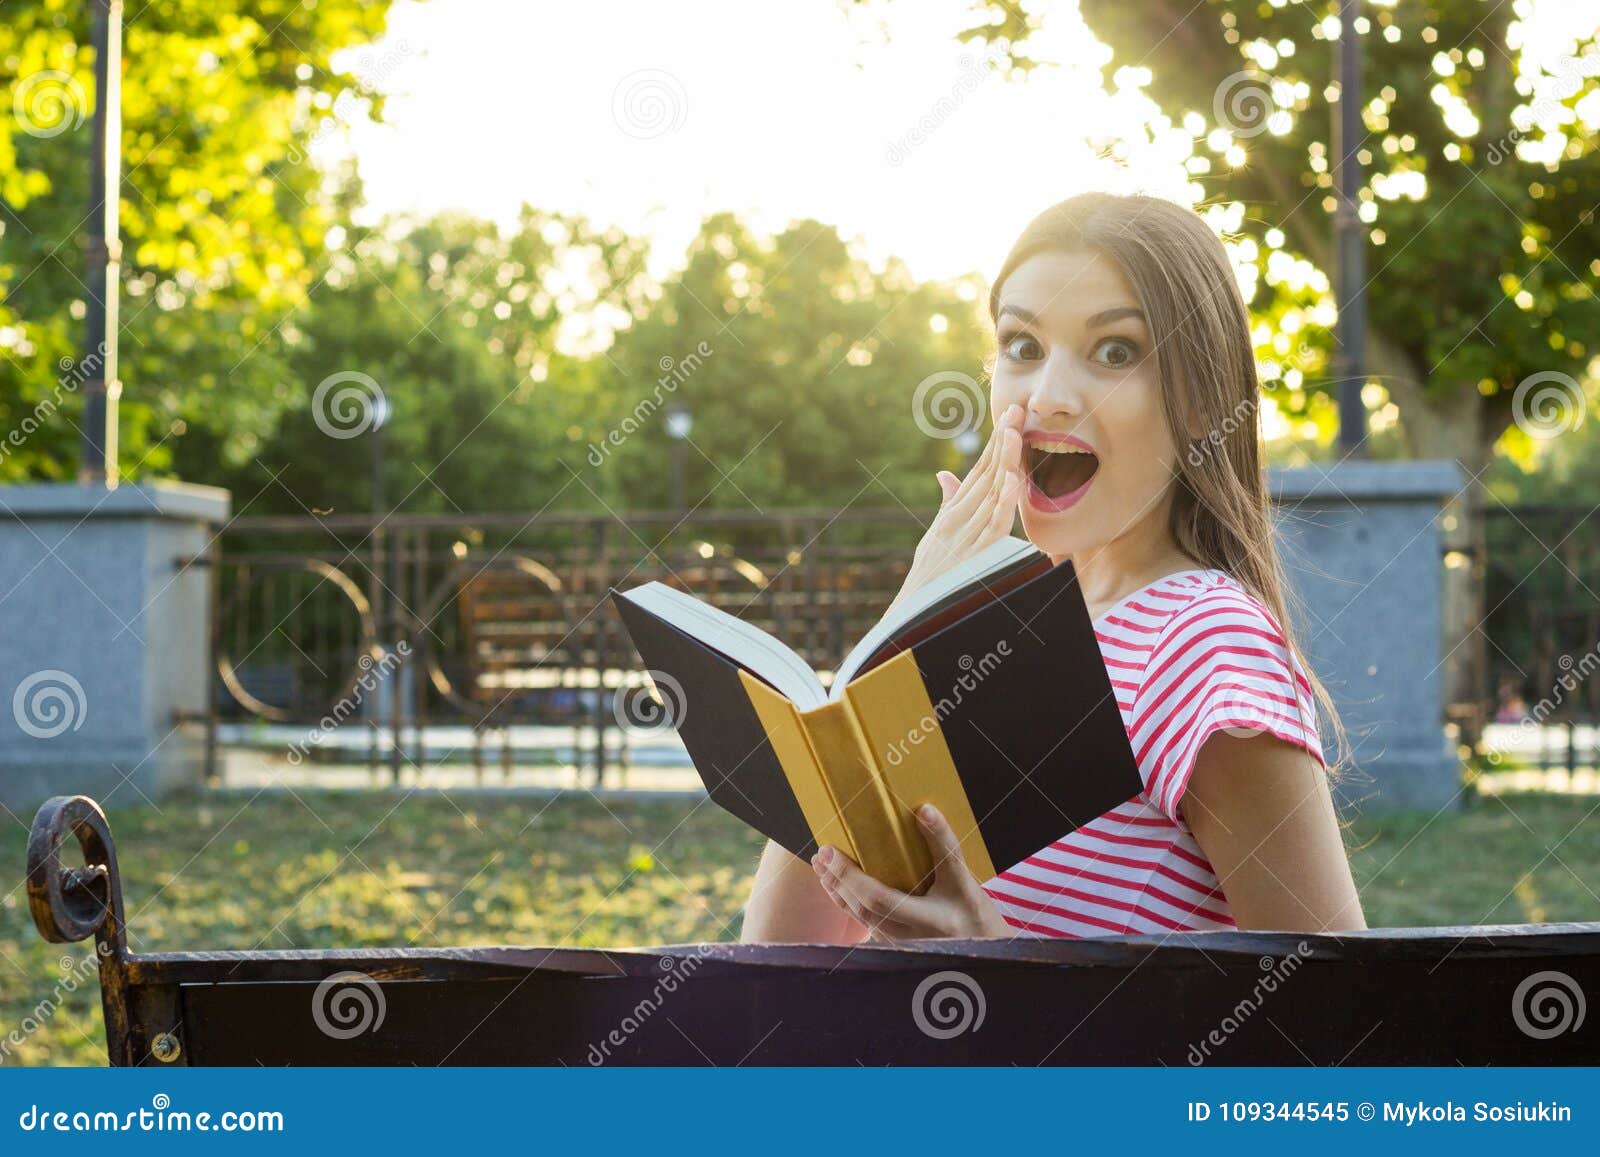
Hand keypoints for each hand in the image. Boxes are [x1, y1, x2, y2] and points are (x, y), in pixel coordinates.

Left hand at [810, 804, 1012, 939]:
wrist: (988, 954)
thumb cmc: (978, 916)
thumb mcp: (965, 878)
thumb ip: (943, 844)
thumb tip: (924, 810)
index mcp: (928, 920)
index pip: (877, 899)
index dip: (850, 876)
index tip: (831, 852)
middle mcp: (909, 938)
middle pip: (861, 909)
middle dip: (837, 881)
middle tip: (821, 854)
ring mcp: (900, 946)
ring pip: (860, 919)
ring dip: (838, 892)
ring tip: (822, 868)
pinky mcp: (897, 947)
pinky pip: (866, 924)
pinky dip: (849, 904)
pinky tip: (840, 889)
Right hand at [890, 403, 1024, 612]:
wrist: (914, 608)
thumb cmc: (929, 573)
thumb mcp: (936, 532)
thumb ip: (947, 502)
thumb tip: (945, 475)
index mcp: (953, 511)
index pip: (978, 471)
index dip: (994, 443)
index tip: (1009, 417)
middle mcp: (958, 517)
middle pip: (985, 474)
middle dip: (1002, 442)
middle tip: (1016, 411)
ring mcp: (965, 534)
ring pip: (990, 493)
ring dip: (1003, 463)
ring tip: (1015, 434)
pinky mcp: (974, 553)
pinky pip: (993, 525)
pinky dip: (1003, 503)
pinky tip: (1013, 481)